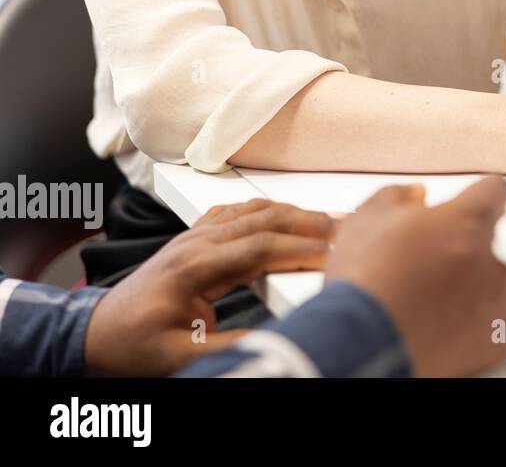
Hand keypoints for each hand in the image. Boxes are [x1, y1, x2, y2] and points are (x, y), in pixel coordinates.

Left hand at [83, 199, 333, 375]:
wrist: (97, 333)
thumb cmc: (133, 345)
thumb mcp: (180, 357)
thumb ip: (229, 346)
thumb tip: (276, 338)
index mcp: (192, 268)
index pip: (259, 248)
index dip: (300, 249)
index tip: (333, 255)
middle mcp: (195, 243)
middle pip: (263, 220)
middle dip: (309, 223)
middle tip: (346, 230)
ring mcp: (195, 236)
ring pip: (254, 210)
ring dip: (294, 212)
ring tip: (328, 221)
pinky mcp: (195, 238)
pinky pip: (237, 210)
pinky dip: (269, 209)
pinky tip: (286, 215)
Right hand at [325, 179, 505, 377]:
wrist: (359, 344)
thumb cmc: (363, 278)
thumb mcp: (368, 219)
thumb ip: (397, 195)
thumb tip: (418, 192)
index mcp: (470, 218)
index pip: (498, 190)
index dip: (479, 196)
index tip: (465, 209)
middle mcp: (497, 255)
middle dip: (489, 234)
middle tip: (459, 247)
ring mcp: (503, 298)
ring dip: (492, 272)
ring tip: (459, 285)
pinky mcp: (503, 336)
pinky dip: (490, 313)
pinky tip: (462, 317)